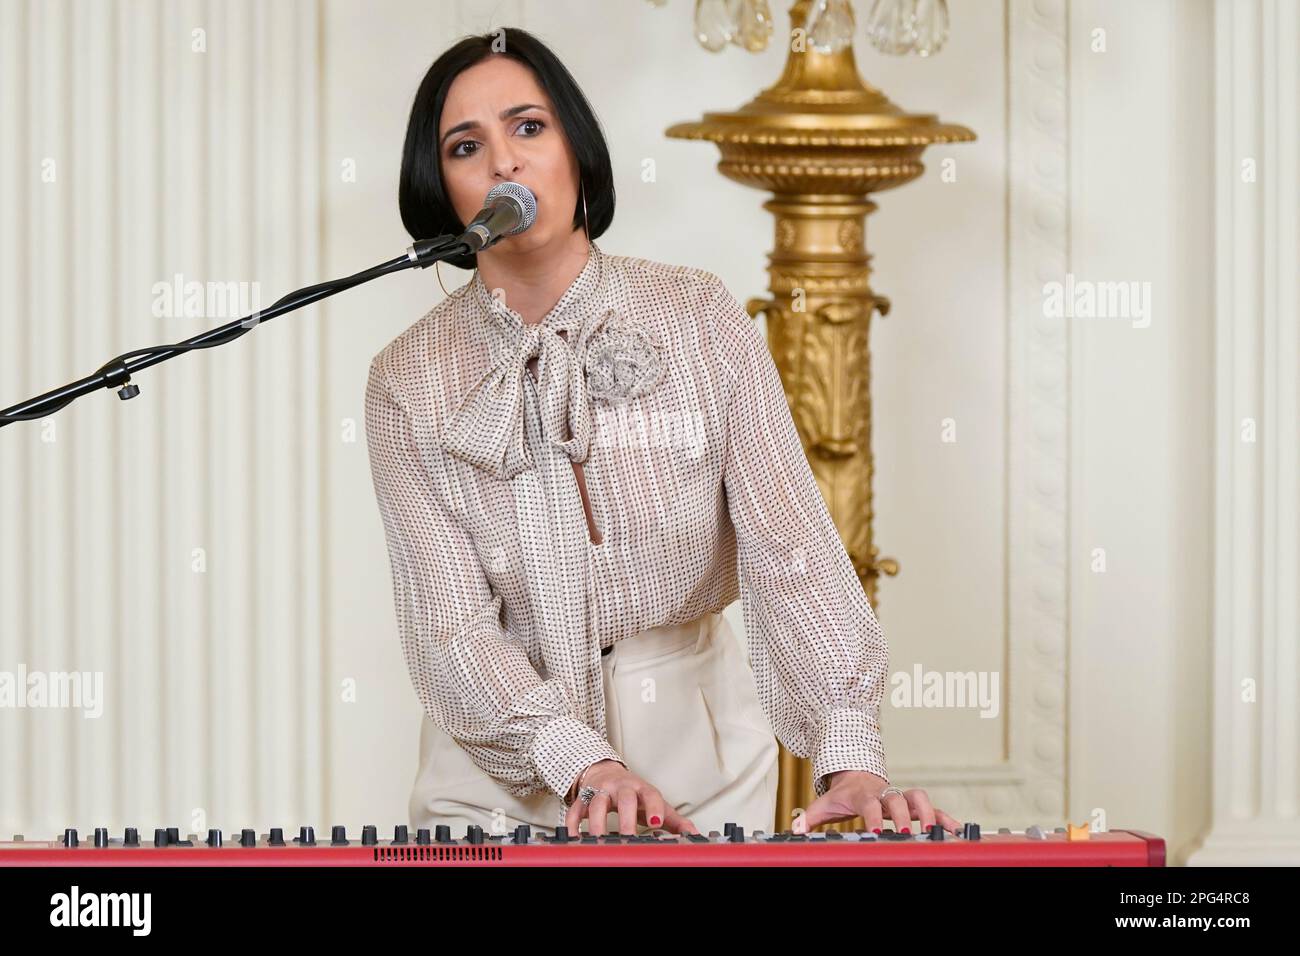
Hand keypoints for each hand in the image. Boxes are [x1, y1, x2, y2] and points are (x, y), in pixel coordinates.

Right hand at [564, 759, 700, 836]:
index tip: (656, 822)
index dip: (654, 807)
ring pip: (597, 803)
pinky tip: (576, 837)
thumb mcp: (653, 801)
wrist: (607, 773)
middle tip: (628, 837)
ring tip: (599, 840)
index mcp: (641, 789)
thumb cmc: (634, 792)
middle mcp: (621, 788)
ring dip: (597, 823)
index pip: (651, 795)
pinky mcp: (584, 798)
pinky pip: (576, 810)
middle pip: (624, 799)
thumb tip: (693, 834)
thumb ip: (673, 819)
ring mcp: (601, 792)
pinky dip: (574, 824)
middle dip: (626, 819)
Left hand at [792, 770, 961, 836]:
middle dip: (904, 817)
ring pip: (919, 798)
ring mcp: (900, 797)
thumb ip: (810, 817)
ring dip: (929, 814)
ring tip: (935, 833)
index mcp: (863, 794)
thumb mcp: (824, 803)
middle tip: (909, 834)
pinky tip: (956, 831)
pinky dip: (945, 818)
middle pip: (898, 800)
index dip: (873, 816)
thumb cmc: (842, 793)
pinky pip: (932, 809)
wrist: (856, 773)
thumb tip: (795, 828)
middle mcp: (885, 793)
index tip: (877, 831)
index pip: (869, 804)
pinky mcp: (912, 804)